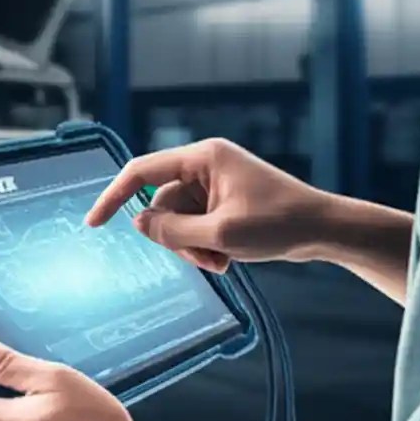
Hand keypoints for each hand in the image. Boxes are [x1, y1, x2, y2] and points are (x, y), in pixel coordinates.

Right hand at [85, 138, 334, 273]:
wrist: (325, 230)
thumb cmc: (279, 224)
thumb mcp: (220, 234)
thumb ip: (173, 230)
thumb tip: (139, 223)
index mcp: (202, 158)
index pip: (141, 172)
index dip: (113, 196)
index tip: (94, 223)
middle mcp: (204, 165)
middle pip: (161, 204)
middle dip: (176, 237)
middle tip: (203, 259)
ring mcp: (214, 184)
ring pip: (178, 220)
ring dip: (192, 247)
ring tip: (222, 262)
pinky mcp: (224, 202)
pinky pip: (196, 225)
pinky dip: (205, 245)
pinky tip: (228, 260)